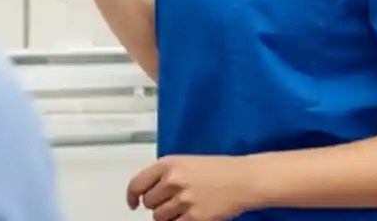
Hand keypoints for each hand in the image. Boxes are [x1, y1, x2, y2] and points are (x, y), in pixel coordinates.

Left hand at [126, 155, 260, 220]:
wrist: (244, 179)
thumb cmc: (220, 169)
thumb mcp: (186, 162)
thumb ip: (165, 174)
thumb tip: (149, 189)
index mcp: (168, 164)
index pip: (137, 183)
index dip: (132, 196)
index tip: (133, 202)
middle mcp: (172, 181)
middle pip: (149, 203)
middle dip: (157, 205)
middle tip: (171, 202)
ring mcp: (183, 200)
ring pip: (159, 217)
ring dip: (168, 216)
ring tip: (184, 208)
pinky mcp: (195, 217)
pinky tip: (189, 216)